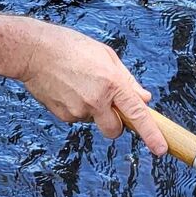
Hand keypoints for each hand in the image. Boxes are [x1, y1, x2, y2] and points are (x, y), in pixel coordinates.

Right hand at [14, 20, 168, 154]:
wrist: (33, 52)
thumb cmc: (71, 47)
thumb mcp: (106, 56)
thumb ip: (127, 80)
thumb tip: (144, 98)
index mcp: (112, 82)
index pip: (137, 114)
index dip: (151, 133)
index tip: (161, 149)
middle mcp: (96, 100)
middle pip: (115, 130)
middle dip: (115, 124)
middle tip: (107, 105)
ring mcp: (78, 110)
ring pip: (94, 121)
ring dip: (92, 110)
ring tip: (78, 85)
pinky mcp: (63, 116)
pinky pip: (77, 118)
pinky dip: (76, 108)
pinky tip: (66, 90)